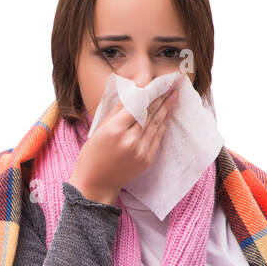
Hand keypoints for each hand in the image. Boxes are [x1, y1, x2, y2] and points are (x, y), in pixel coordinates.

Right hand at [67, 81, 180, 204]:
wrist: (97, 184)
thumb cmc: (92, 156)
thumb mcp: (99, 130)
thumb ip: (117, 111)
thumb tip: (133, 93)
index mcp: (114, 130)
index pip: (136, 105)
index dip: (148, 92)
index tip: (156, 81)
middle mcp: (130, 140)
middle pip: (148, 113)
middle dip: (160, 96)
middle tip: (171, 83)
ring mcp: (141, 151)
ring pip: (156, 123)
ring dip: (166, 107)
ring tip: (174, 95)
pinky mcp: (147, 159)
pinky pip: (157, 137)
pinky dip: (162, 124)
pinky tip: (167, 114)